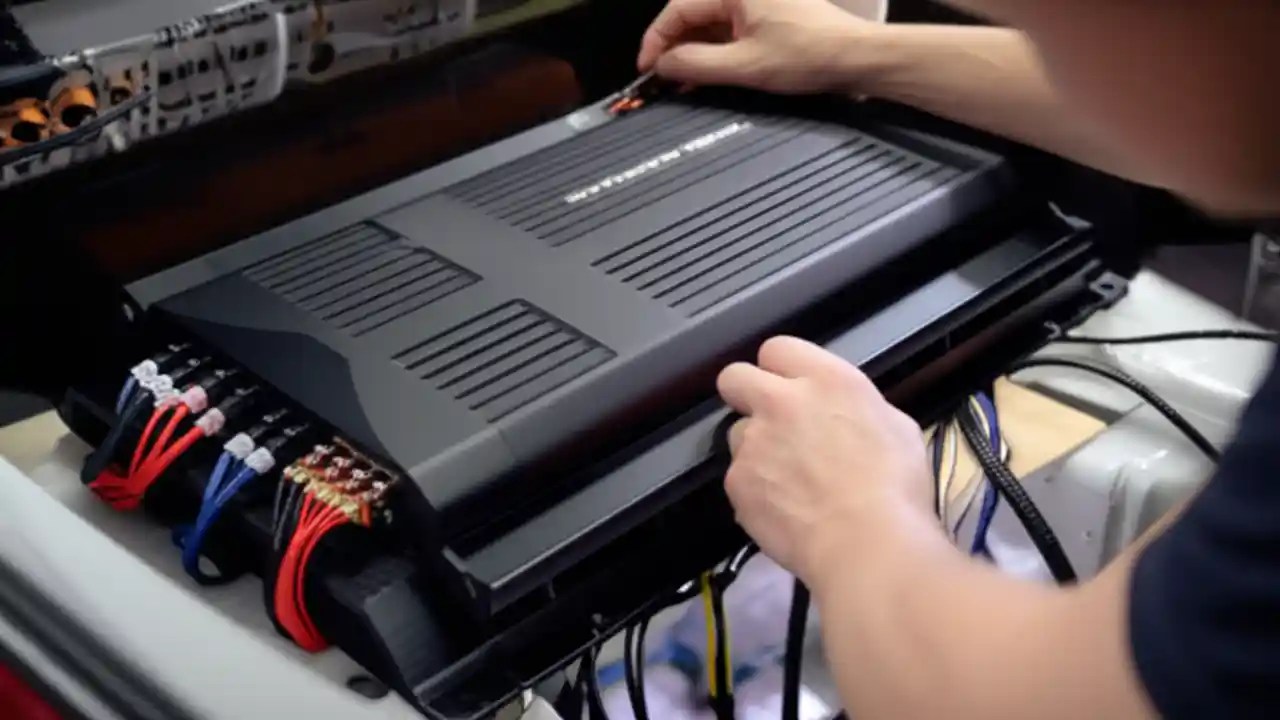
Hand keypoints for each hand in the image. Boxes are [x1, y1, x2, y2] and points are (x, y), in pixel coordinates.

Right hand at [637, 0, 879, 94]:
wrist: (856, 58)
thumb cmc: (810, 55)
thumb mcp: (744, 67)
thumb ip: (695, 65)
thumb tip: (663, 66)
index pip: (677, 10)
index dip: (656, 42)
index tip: (646, 70)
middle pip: (691, 15)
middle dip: (674, 49)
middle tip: (661, 81)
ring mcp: (756, 0)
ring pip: (709, 24)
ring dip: (694, 52)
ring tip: (683, 83)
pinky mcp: (767, 13)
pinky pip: (728, 28)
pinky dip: (714, 50)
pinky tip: (707, 74)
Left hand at [718, 337, 933, 586]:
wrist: (867, 543)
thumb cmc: (896, 487)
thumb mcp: (895, 427)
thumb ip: (855, 408)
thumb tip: (841, 415)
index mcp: (826, 380)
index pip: (777, 348)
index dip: (780, 369)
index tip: (789, 388)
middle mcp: (780, 401)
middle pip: (735, 377)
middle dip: (745, 394)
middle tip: (769, 421)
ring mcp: (753, 442)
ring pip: (737, 434)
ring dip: (755, 450)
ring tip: (787, 482)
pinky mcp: (737, 482)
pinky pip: (739, 479)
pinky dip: (755, 492)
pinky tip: (784, 512)